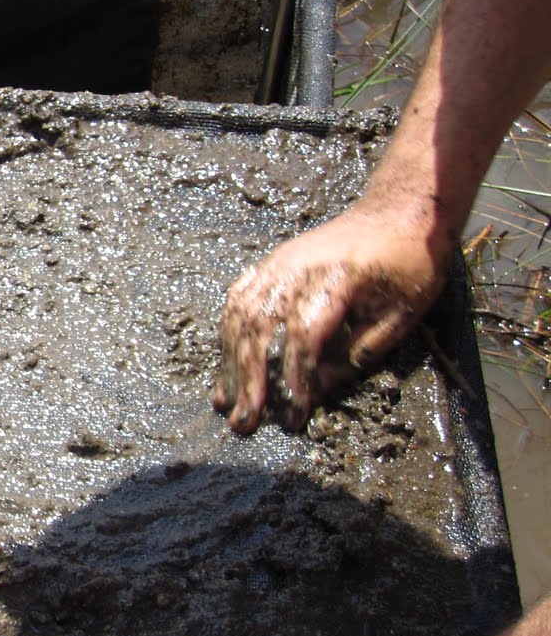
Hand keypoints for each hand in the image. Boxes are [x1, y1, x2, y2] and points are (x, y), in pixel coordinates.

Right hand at [212, 203, 447, 433]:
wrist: (397, 211)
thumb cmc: (409, 264)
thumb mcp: (402, 313)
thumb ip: (359, 352)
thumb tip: (318, 389)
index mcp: (336, 278)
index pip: (303, 335)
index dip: (295, 379)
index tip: (294, 416)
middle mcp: (296, 268)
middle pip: (260, 329)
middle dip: (250, 381)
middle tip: (244, 423)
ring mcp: (277, 263)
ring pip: (240, 317)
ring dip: (230, 364)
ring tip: (227, 403)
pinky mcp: (269, 263)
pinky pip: (237, 300)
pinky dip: (227, 335)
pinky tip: (226, 364)